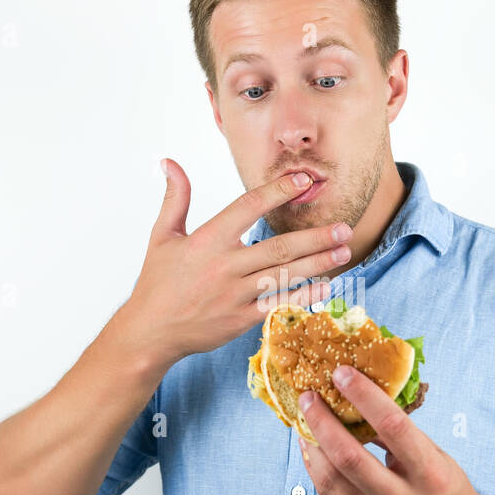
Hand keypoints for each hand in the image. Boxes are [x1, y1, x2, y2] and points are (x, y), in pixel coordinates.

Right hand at [118, 159, 353, 367]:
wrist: (150, 332)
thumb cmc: (157, 282)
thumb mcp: (162, 236)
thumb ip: (175, 198)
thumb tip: (169, 162)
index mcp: (207, 240)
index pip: (248, 207)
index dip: (278, 192)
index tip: (304, 181)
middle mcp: (223, 266)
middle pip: (278, 246)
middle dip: (314, 236)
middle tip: (344, 226)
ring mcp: (234, 294)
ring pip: (284, 275)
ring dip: (318, 263)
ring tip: (344, 251)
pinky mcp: (240, 319)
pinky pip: (278, 304)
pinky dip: (303, 295)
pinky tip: (327, 286)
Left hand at [296, 364, 494, 494]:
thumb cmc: (447, 489)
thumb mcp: (436, 456)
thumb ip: (401, 435)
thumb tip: (360, 400)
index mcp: (431, 476)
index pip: (393, 426)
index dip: (364, 396)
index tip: (342, 373)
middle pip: (350, 457)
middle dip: (322, 421)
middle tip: (308, 397)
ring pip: (331, 479)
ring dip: (312, 444)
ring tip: (304, 420)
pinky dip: (316, 467)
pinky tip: (311, 448)